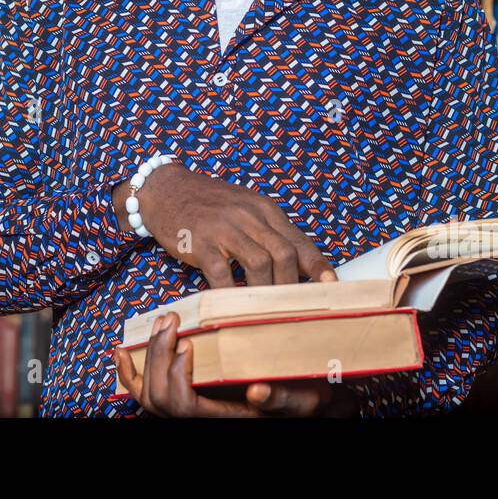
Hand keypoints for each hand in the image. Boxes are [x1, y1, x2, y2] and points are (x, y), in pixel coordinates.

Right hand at [113, 163, 336, 288]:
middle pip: (284, 254)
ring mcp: (224, 228)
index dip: (317, 266)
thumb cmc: (209, 204)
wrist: (166, 188)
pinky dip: (231, 293)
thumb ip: (269, 232)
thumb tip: (295, 265)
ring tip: (267, 310)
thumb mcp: (245, 209)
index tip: (331, 285)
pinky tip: (233, 303)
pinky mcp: (201, 242)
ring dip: (267, 291)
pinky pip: (223, 273)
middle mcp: (249, 216)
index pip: (299, 240)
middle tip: (293, 307)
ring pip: (260, 263)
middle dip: (292, 285)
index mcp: (265, 209)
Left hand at [113, 312, 359, 416]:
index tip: (188, 344)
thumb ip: (281, 398)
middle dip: (159, 356)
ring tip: (163, 321)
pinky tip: (123, 349)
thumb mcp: (301, 399)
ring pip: (148, 394)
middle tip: (171, 320)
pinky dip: (129, 371)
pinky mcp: (179, 394)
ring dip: (148, 354)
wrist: (302, 399)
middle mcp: (200, 417)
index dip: (178, 377)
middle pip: (160, 398)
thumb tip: (256, 393)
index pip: (185, 406)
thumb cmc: (302, 397)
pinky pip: (143, 391)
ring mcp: (185, 408)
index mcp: (224, 417)